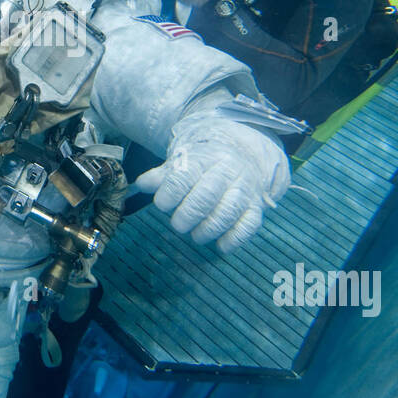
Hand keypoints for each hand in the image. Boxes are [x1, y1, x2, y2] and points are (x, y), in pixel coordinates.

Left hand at [134, 115, 289, 253]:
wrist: (241, 152)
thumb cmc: (203, 162)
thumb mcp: (181, 161)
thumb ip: (161, 175)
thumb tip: (141, 185)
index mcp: (204, 157)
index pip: (185, 175)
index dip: (170, 193)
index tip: (162, 204)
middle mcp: (227, 171)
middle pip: (206, 195)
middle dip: (188, 215)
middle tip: (178, 225)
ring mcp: (245, 188)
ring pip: (228, 211)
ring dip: (209, 229)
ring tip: (196, 235)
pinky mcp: (256, 206)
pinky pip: (249, 224)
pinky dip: (235, 239)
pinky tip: (221, 245)